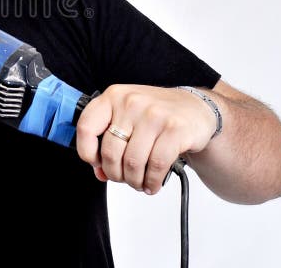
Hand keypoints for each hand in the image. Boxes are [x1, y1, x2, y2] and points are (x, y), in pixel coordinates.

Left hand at [75, 84, 216, 194]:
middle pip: (111, 152)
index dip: (87, 152)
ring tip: (139, 182)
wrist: (195, 107)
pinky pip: (156, 165)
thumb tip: (100, 172)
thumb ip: (108, 141)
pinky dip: (152, 182)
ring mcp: (153, 114)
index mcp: (113, 96)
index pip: (86, 128)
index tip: (97, 163)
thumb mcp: (126, 117)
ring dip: (135, 181)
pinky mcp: (175, 129)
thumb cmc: (155, 115)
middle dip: (115, 174)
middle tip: (123, 178)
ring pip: (133, 162)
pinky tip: (152, 184)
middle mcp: (131, 102)